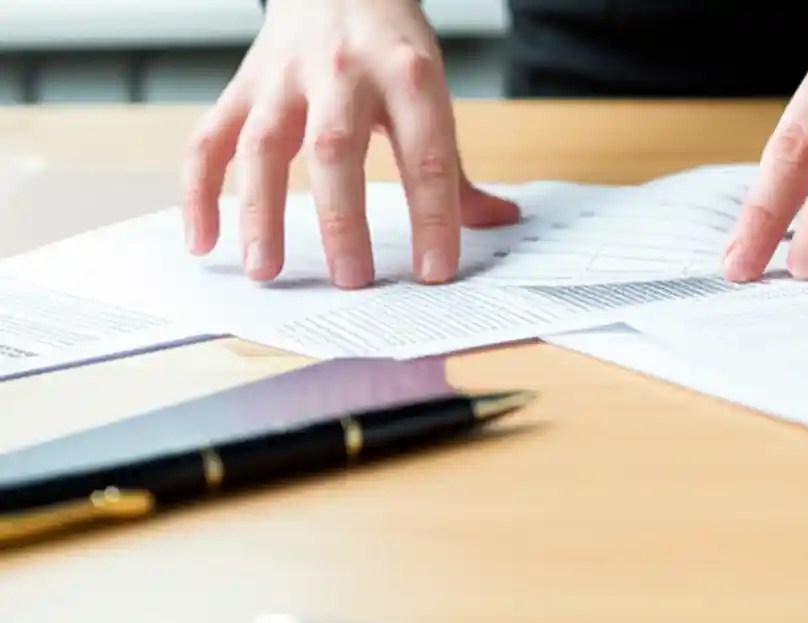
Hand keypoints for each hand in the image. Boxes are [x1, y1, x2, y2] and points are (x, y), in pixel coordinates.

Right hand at [181, 0, 518, 288]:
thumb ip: (455, 167)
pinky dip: (200, 191)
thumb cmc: (390, 48)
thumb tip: (498, 221)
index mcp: (408, 77)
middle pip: (336, 148)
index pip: (426, 154)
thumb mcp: (432, 93)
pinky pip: (209, 140)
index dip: (434, 216)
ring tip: (266, 270)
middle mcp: (343, 73)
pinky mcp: (242, 87)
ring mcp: (285, 79)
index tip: (434, 272)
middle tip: (351, 280)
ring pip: (263, 146)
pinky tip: (203, 241)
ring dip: (261, 212)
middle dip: (343, 220)